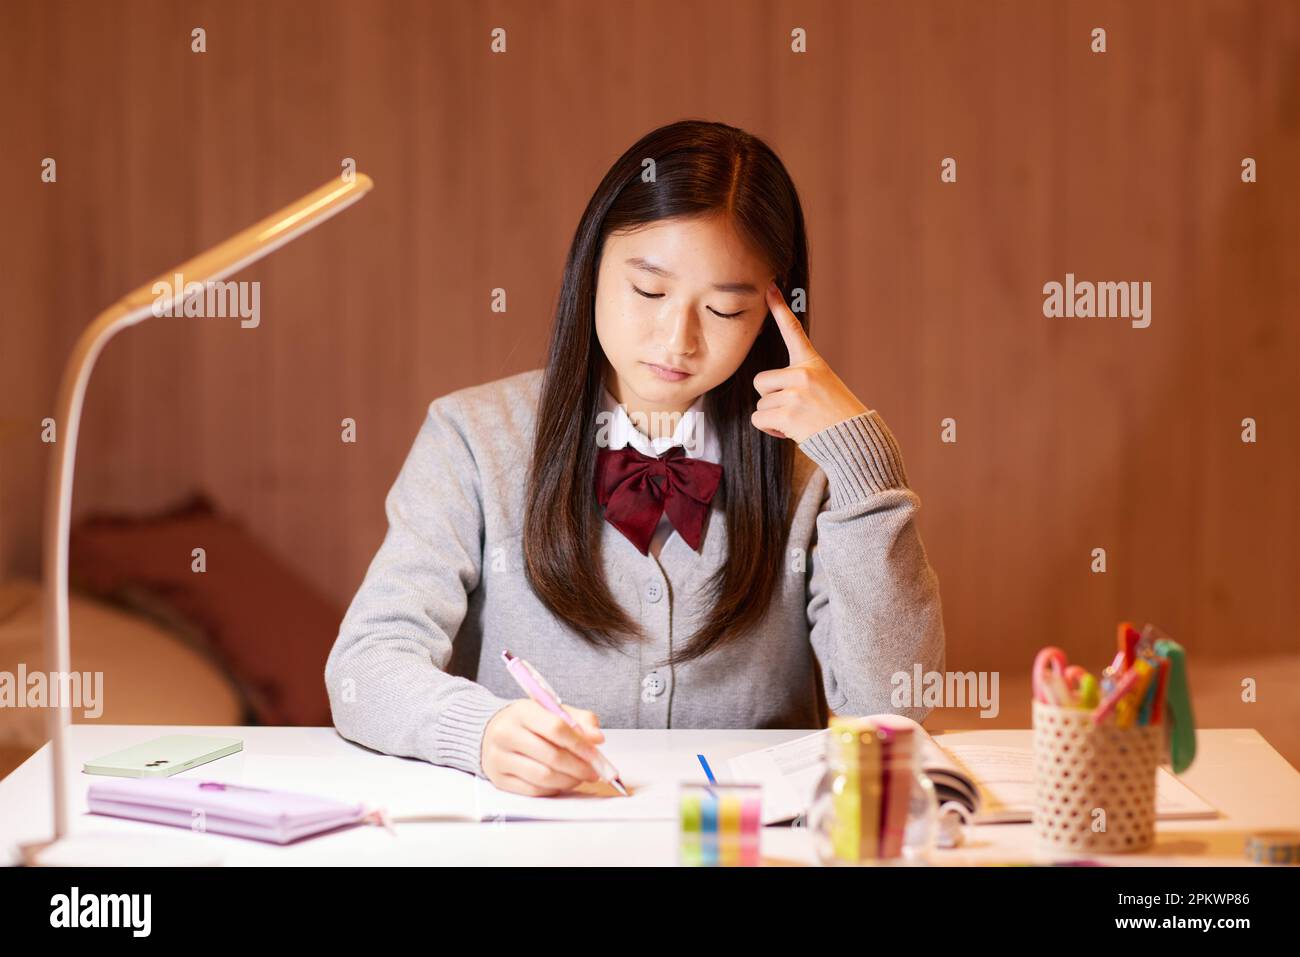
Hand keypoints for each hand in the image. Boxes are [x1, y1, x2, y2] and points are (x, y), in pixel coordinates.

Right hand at [481, 699, 606, 795]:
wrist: (489, 731)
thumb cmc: (527, 722)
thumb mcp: (552, 711)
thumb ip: (579, 720)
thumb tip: (597, 738)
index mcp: (521, 711)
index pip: (556, 728)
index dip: (581, 744)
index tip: (597, 754)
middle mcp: (506, 733)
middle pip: (551, 756)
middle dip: (579, 767)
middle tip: (594, 771)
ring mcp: (499, 758)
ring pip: (543, 776)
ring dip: (569, 780)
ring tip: (580, 777)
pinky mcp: (498, 779)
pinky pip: (533, 790)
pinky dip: (554, 789)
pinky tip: (562, 782)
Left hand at [751, 282, 869, 442]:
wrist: (855, 440)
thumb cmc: (837, 417)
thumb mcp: (824, 386)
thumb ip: (798, 381)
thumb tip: (767, 389)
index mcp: (812, 364)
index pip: (794, 331)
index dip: (780, 308)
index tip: (769, 287)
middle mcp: (802, 375)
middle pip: (760, 382)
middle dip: (770, 398)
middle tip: (794, 409)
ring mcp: (795, 394)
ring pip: (761, 403)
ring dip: (773, 416)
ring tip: (799, 421)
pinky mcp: (788, 414)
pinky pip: (759, 418)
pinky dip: (770, 428)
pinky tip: (790, 431)